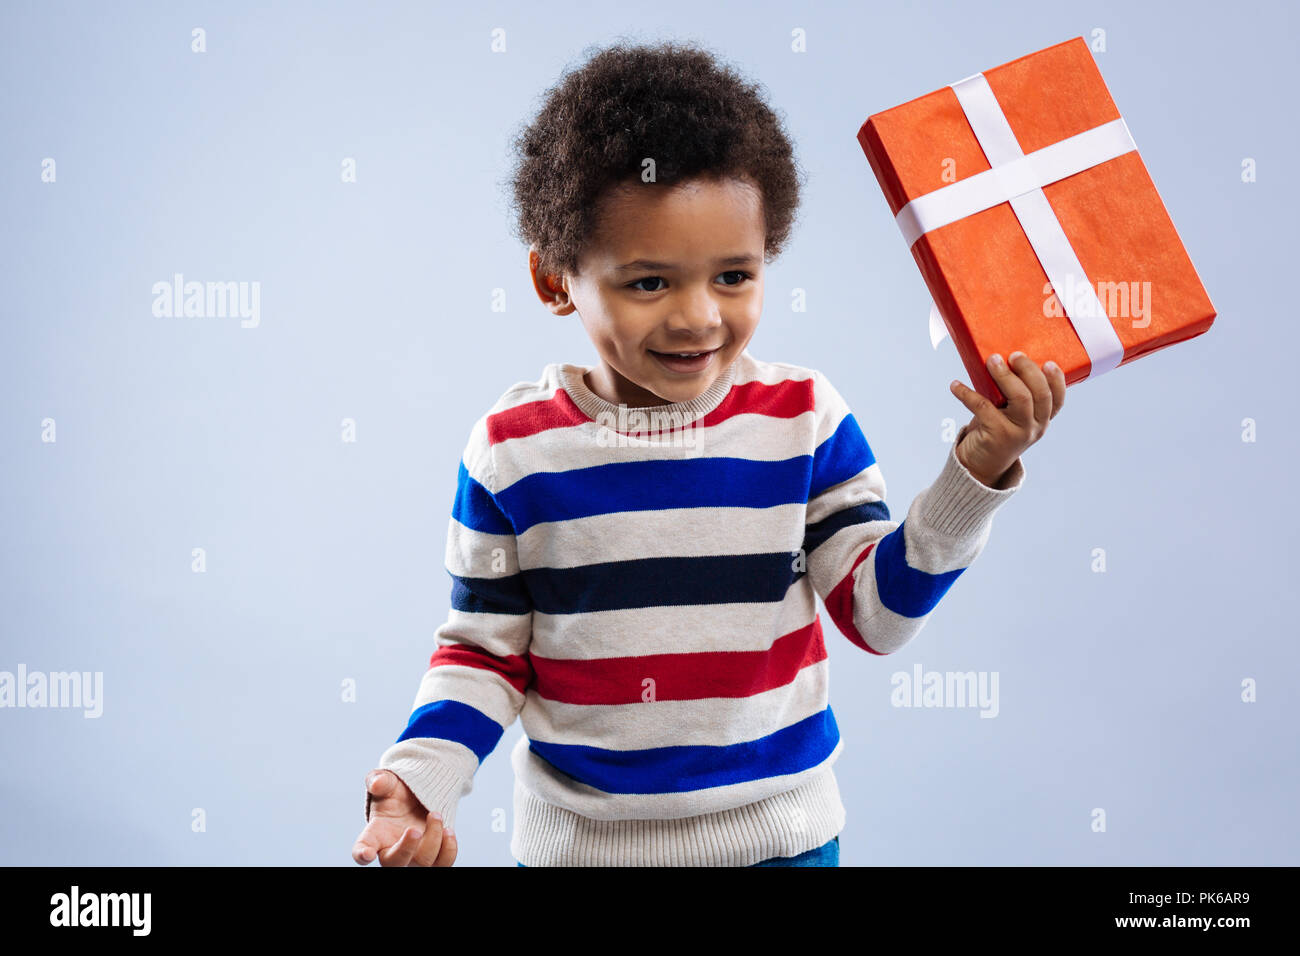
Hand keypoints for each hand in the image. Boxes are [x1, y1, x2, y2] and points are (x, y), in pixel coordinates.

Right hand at [351, 769, 457, 865]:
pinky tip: (448, 830)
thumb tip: (376, 783)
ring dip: (433, 840)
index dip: (362, 855)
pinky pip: (443, 864)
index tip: (367, 854)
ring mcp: (413, 856)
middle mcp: (392, 850)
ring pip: (423, 863)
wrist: (417, 798)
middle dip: (406, 848)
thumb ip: (379, 781)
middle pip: (395, 863)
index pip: (361, 849)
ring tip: (435, 814)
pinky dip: (449, 849)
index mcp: (374, 835)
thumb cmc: (396, 794)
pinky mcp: (433, 856)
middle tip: (414, 829)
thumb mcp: (387, 782)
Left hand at [948, 351, 1064, 487]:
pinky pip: (984, 408)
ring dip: (1005, 376)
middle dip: (1028, 370)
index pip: (1058, 399)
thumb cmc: (995, 430)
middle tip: (1013, 355)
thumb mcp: (1010, 415)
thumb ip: (1013, 394)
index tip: (1048, 363)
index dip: (1057, 380)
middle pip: (1040, 394)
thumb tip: (999, 359)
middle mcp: (1036, 427)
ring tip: (991, 361)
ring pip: (1020, 398)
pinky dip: (967, 394)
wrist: (980, 465)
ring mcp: (1019, 433)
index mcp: (1043, 419)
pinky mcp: (998, 436)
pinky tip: (955, 385)